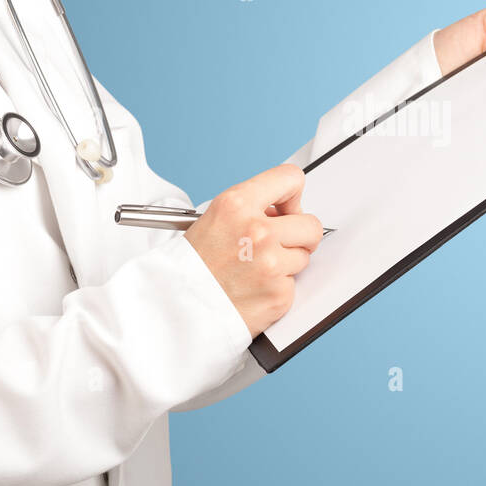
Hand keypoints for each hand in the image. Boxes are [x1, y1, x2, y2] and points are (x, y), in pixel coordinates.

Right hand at [184, 164, 323, 337]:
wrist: (174, 307)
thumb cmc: (190, 266)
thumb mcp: (213, 218)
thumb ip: (252, 208)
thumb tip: (283, 210)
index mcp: (237, 204)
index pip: (290, 178)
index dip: (292, 194)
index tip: (288, 206)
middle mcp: (257, 231)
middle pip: (311, 225)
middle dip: (299, 234)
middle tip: (280, 243)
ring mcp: (271, 264)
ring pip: (304, 256)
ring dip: (287, 263)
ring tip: (255, 270)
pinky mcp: (279, 294)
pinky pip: (293, 285)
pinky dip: (277, 289)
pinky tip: (254, 289)